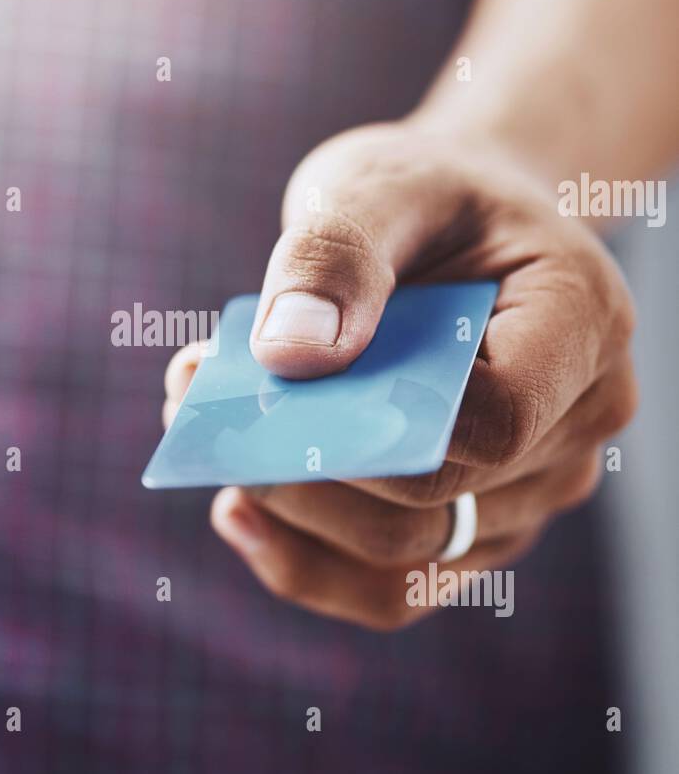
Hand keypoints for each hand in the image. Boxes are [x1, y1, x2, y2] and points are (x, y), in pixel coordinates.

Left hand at [163, 120, 637, 629]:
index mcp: (582, 324)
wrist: (459, 223)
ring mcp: (533, 492)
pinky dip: (306, 559)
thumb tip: (288, 357)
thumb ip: (335, 256)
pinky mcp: (477, 529)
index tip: (270, 382)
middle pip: (438, 506)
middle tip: (190, 396)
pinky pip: (393, 589)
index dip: (380, 427)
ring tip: (202, 443)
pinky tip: (237, 508)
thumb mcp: (379, 183)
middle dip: (302, 469)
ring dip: (290, 514)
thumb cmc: (427, 198)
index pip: (496, 421)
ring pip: (407, 563)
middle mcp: (576, 425)